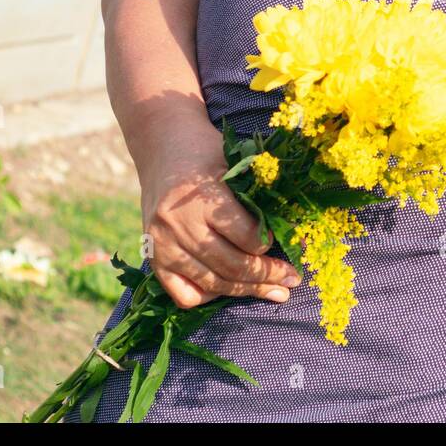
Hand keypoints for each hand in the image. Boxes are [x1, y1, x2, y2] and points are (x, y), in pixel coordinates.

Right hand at [142, 144, 302, 308]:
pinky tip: (229, 288)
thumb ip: (256, 198)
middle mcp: (179, 225)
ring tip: (275, 292)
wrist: (161, 149)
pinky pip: (183, 295)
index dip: (267, 245)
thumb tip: (289, 232)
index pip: (244, 236)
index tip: (280, 242)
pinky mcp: (153, 259)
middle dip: (267, 276)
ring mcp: (163, 246)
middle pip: (232, 265)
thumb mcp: (235, 163)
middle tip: (292, 280)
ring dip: (247, 291)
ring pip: (213, 283)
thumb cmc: (206, 153)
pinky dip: (208, 297)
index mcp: (202, 198)